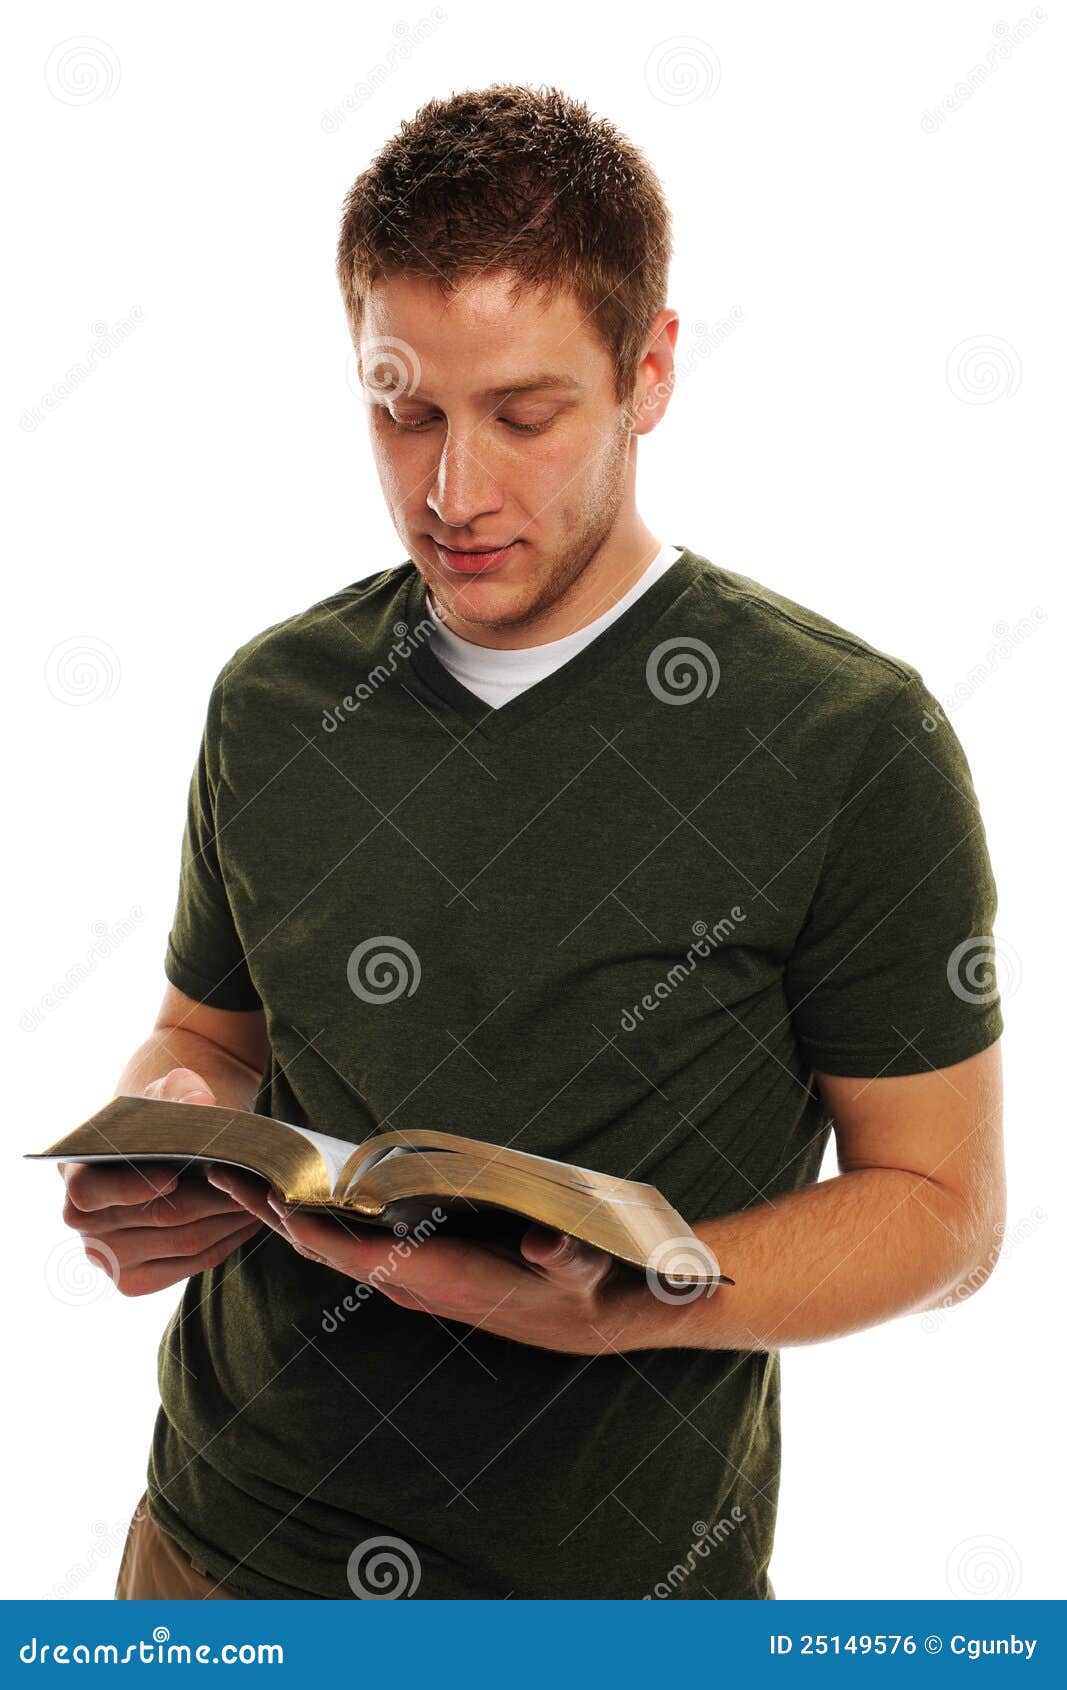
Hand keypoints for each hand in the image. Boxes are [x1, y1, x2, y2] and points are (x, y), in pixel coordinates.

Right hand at [58, 1068, 262, 1295]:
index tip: (173, 1177)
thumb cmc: (159, 1121)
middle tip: (253, 1179)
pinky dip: (228, 1240)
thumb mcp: (167, 1093)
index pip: (88, 1193)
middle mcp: (83, 1224)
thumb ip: (181, 1090)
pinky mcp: (135, 1281)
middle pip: (156, 1217)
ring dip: (229, 1220)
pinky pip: (192, 1263)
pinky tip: (250, 1219)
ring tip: (262, 1195)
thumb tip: (199, 1103)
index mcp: (75, 1175)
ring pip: (183, 1243)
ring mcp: (108, 1258)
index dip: (130, 1188)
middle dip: (212, 1198)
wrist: (158, 1153)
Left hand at [205, 1166, 651, 1354]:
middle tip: (224, 1172)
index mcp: (444, 1278)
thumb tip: (540, 1243)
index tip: (269, 1199)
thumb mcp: (582, 1268)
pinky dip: (319, 1224)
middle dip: (277, 1216)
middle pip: (330, 1252)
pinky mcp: (423, 1274)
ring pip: (337, 1251)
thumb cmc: (585, 1285)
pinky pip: (355, 1249)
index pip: (361, 1257)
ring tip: (244, 1177)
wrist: (597, 1318)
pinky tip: (298, 1197)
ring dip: (290, 1218)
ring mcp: (417, 1281)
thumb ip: (561, 1255)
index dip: (313, 1231)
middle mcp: (419, 1284)